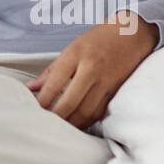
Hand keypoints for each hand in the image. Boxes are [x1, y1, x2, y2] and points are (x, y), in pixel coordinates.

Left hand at [26, 11, 158, 130]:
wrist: (132, 34)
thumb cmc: (98, 39)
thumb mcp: (71, 48)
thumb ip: (51, 71)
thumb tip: (31, 87)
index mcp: (75, 55)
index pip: (54, 82)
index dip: (43, 99)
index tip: (35, 109)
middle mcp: (90, 69)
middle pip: (70, 102)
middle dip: (56, 116)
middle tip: (46, 124)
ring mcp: (105, 82)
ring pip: (86, 111)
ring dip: (72, 123)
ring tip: (60, 128)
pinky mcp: (115, 91)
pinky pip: (99, 112)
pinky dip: (87, 121)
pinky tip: (78, 124)